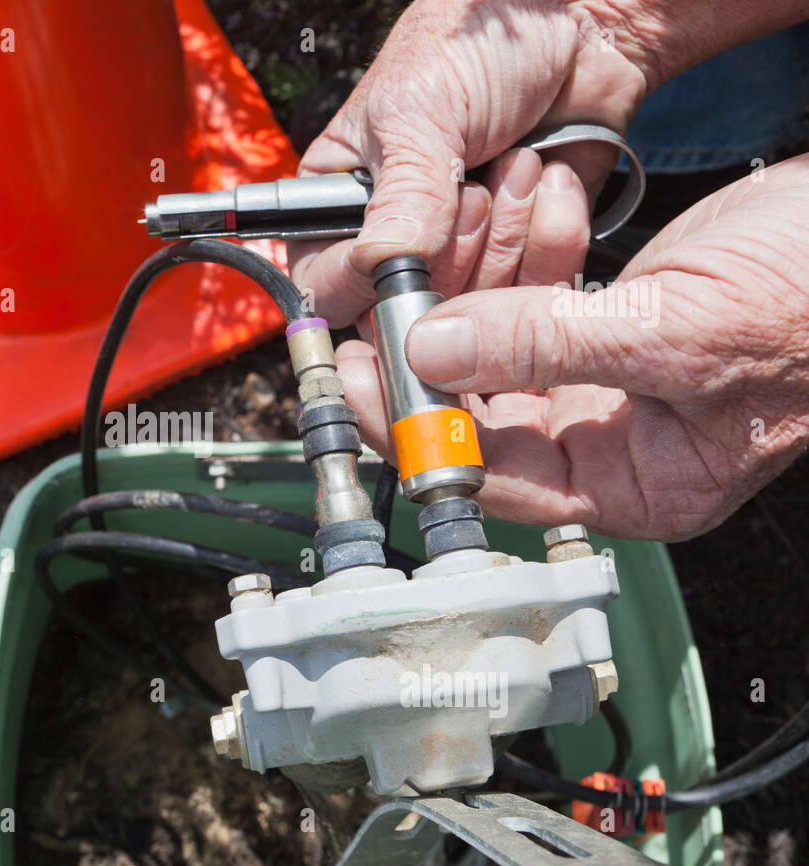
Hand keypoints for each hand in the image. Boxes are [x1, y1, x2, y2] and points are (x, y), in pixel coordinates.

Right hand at [289, 0, 653, 326]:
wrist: (573, 21)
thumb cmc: (473, 42)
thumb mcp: (420, 111)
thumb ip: (402, 193)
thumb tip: (384, 263)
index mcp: (341, 202)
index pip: (327, 282)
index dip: (362, 282)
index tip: (402, 253)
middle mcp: (398, 238)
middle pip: (409, 306)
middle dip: (454, 248)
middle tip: (471, 186)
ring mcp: (464, 250)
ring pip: (476, 307)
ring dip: (506, 233)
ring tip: (515, 164)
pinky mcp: (526, 253)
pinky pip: (536, 287)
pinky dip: (551, 236)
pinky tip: (548, 176)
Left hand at [336, 156, 808, 540]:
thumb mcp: (676, 330)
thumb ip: (547, 347)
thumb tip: (434, 355)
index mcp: (633, 487)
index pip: (490, 477)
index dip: (416, 427)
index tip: (359, 376)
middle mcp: (609, 449)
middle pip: (481, 412)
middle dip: (437, 345)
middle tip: (384, 298)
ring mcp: (605, 389)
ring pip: (501, 349)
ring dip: (482, 283)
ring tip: (472, 221)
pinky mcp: (606, 331)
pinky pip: (536, 304)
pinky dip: (528, 257)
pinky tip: (534, 208)